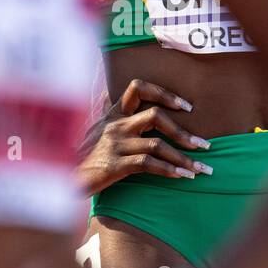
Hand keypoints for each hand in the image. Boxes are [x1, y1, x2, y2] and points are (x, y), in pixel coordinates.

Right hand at [76, 78, 212, 192]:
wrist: (63, 179)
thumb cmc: (80, 156)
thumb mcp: (93, 129)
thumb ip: (106, 113)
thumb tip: (106, 93)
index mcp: (113, 114)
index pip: (138, 88)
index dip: (164, 93)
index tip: (186, 106)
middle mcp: (115, 125)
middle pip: (156, 116)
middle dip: (183, 131)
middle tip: (204, 145)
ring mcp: (115, 144)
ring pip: (157, 144)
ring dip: (183, 158)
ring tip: (200, 169)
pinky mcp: (114, 165)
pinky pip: (148, 164)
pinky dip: (168, 170)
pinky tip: (181, 177)